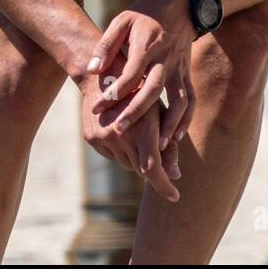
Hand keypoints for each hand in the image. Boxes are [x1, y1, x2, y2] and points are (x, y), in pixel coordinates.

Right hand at [78, 69, 180, 201]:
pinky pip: (111, 156)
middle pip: (141, 169)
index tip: (175, 196)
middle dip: (152, 166)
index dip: (164, 186)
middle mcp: (121, 137)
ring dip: (135, 157)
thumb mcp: (159, 113)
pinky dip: (120, 150)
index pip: (153, 169)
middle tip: (158, 153)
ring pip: (126, 164)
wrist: (105, 72)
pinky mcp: (91, 139)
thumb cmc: (142, 90)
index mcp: (142, 129)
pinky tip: (121, 131)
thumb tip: (176, 175)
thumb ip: (168, 145)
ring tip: (137, 133)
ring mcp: (103, 139)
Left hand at [86, 0, 196, 145]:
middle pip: (153, 90)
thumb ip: (106, 45)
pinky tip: (176, 137)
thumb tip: (93, 70)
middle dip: (136, 112)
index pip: (130, 74)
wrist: (182, 6)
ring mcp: (179, 68)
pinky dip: (186, 119)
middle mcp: (165, 60)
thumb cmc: (146, 14)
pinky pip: (190, 99)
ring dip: (170, 124)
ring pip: (179, 100)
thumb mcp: (122, 20)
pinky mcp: (186, 74)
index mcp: (146, 46)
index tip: (98, 108)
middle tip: (118, 130)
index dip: (114, 92)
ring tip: (157, 146)